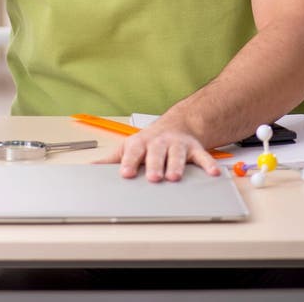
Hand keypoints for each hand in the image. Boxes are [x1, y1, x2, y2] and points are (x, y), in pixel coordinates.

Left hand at [99, 123, 220, 181]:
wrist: (176, 125)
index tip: (125, 173)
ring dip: (176, 164)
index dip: (129, 161)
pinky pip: (203, 156)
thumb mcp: (128, 147)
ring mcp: (177, 145)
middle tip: (153, 178)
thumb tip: (90, 169)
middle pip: (156, 152)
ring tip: (175, 176)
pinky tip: (213, 173)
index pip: (133, 151)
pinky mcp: (195, 149)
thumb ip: (111, 159)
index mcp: (142, 143)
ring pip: (177, 154)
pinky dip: (208, 164)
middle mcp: (160, 142)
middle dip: (155, 164)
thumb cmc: (148, 142)